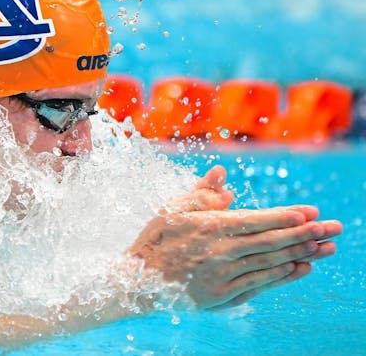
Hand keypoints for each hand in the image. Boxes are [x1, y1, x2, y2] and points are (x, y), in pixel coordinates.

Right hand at [129, 166, 342, 308]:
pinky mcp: (222, 295)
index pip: (257, 219)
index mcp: (209, 226)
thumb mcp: (173, 209)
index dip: (287, 216)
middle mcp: (220, 251)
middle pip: (271, 242)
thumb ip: (201, 192)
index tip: (311, 211)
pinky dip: (282, 276)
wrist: (138, 280)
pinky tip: (300, 268)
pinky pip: (259, 284)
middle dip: (305, 233)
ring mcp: (222, 275)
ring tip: (325, 247)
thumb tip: (223, 176)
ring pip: (269, 263)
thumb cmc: (155, 240)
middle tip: (333, 227)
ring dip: (301, 254)